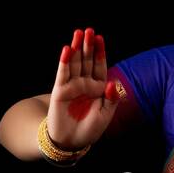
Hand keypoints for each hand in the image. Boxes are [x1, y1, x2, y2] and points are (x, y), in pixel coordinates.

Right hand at [47, 27, 120, 150]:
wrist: (71, 141)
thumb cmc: (90, 129)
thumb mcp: (105, 115)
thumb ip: (111, 99)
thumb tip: (113, 83)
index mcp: (99, 87)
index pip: (100, 66)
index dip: (100, 52)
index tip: (100, 38)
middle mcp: (85, 83)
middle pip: (87, 61)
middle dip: (88, 46)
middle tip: (89, 31)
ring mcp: (72, 85)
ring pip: (75, 63)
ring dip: (76, 49)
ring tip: (78, 34)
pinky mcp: (60, 90)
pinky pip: (63, 74)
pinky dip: (64, 62)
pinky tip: (66, 50)